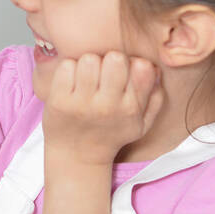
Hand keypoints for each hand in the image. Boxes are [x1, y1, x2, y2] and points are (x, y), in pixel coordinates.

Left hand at [42, 52, 164, 166]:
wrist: (77, 155)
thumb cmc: (111, 132)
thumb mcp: (141, 124)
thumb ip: (155, 98)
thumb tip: (155, 69)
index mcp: (131, 108)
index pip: (142, 67)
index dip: (132, 63)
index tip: (124, 72)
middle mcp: (108, 106)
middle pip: (114, 58)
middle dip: (109, 59)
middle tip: (103, 71)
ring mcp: (82, 103)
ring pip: (89, 59)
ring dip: (88, 63)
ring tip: (87, 76)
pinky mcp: (59, 101)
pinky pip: (66, 66)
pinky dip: (69, 68)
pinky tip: (72, 81)